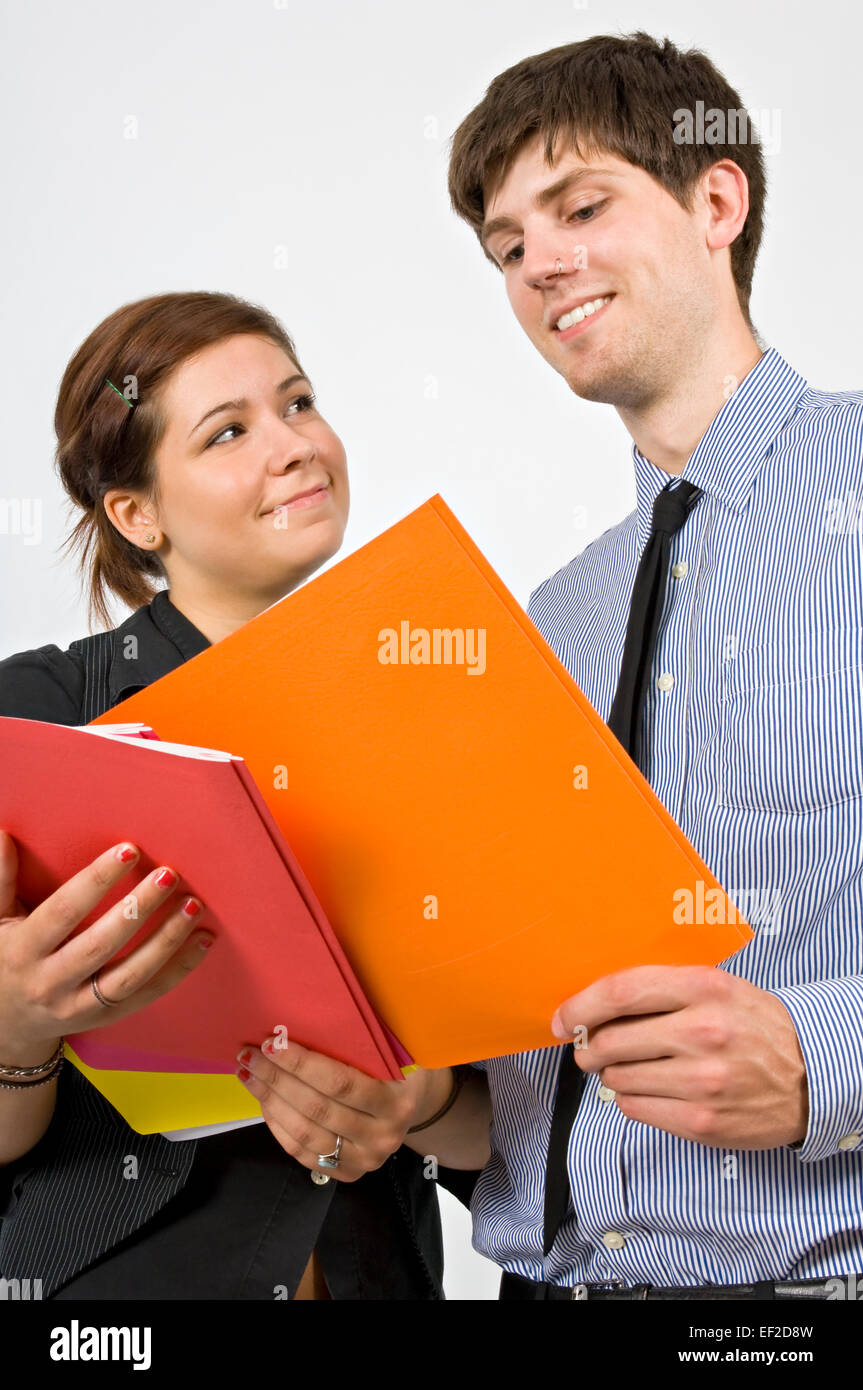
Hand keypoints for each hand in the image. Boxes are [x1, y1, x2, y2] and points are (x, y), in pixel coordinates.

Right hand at [0, 829, 213, 1059]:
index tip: (128, 850)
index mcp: (24, 950)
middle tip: (169, 874)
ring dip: (166, 940)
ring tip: (193, 906)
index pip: (64, 911)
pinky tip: (202, 941)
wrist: (5, 1025)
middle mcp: (50, 982)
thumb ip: (1, 880)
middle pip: (101, 944)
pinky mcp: (104, 1019)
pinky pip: (146, 996)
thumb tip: (3, 834)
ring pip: (130, 976)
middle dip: (139, 907)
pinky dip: (178, 970)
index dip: (95, 881)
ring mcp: (78, 1006)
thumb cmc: (5, 958)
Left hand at [235, 1035, 439, 1180]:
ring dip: (270, 1101)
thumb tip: (313, 1010)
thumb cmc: (396, 1066)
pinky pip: (302, 1153)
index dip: (301, 1064)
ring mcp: (365, 1160)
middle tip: (249, 1055)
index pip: (340, 1083)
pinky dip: (278, 1125)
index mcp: (396, 1102)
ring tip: (249, 1074)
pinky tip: (264, 1101)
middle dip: (277, 1080)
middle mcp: (383, 1136)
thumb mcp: (393, 1049)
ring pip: (305, 1134)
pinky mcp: (347, 1173)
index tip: (271, 1043)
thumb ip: (365, 1039)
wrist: (414, 1105)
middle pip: (317, 1109)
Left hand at [551, 964, 808, 1148]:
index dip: (580, 1006)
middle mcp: (702, 1032)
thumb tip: (595, 1005)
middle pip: (610, 1040)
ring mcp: (702, 1081)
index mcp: (702, 989)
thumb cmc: (753, 1026)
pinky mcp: (701, 1121)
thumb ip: (661, 990)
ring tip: (631, 1066)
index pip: (620, 992)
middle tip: (591, 1047)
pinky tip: (650, 1088)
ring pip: (617, 1077)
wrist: (810, 1076)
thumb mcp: (715, 987)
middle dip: (589, 1046)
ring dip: (612, 1073)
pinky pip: (635, 1109)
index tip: (563, 1018)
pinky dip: (631, 1099)